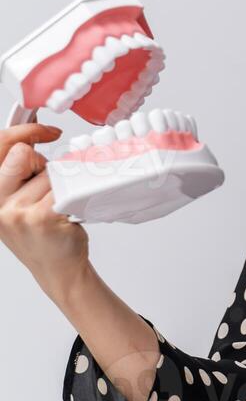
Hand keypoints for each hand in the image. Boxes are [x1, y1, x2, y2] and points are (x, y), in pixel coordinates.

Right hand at [0, 123, 89, 295]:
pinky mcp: (42, 216)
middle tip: (49, 184)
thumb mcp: (16, 202)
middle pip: (22, 153)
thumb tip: (32, 137)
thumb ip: (16, 173)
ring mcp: (17, 211)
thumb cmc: (41, 234)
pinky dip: (74, 194)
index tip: (45, 131)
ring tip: (58, 207)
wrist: (58, 270)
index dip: (24, 132)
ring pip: (50, 172)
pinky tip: (69, 212)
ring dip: (61, 184)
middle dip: (40, 163)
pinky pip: (65, 187)